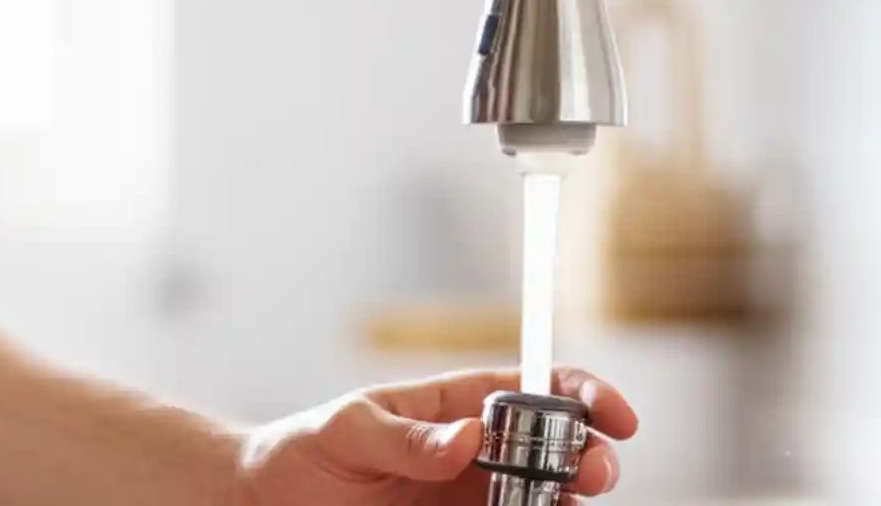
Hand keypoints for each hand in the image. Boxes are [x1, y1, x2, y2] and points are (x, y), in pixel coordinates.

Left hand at [236, 367, 638, 504]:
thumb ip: (408, 436)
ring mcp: (472, 496)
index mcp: (460, 404)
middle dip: (590, 456)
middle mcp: (479, 449)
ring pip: (545, 497)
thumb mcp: (346, 431)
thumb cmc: (303, 451)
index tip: (616, 417)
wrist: (264, 503)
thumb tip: (470, 434)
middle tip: (592, 476)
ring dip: (567, 501)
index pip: (538, 386)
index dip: (586, 394)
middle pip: (557, 446)